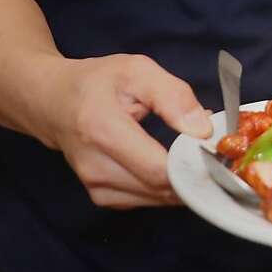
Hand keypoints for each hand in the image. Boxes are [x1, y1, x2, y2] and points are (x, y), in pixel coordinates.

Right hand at [34, 54, 206, 207]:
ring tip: (196, 155)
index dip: (195, 166)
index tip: (220, 153)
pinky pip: (148, 200)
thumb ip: (173, 96)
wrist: (51, 102)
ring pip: (158, 198)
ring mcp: (95, 186)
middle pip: (161, 188)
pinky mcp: (102, 197)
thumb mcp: (137, 71)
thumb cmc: (96, 83)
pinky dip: (168, 188)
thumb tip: (203, 131)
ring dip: (185, 182)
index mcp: (102, 130)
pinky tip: (175, 166)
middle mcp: (95, 166)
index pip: (159, 169)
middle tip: (218, 153)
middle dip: (196, 174)